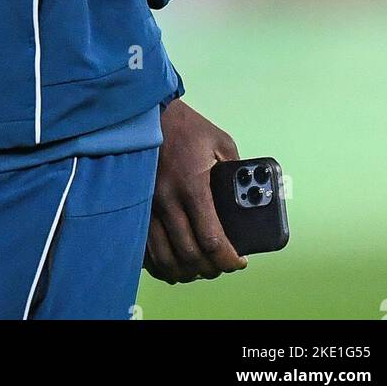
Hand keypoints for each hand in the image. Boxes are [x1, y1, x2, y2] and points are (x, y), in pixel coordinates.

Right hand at [143, 99, 247, 282]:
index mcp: (192, 186)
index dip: (228, 259)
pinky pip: (145, 247)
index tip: (239, 261)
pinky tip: (171, 263)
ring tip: (199, 269)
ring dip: (185, 272)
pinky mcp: (136, 206)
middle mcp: (168, 201)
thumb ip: (236, 168)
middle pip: (189, 255)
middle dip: (210, 269)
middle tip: (222, 266)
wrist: (148, 113)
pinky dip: (159, 263)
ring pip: (165, 257)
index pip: (211, 240)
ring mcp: (148, 206)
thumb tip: (249, 193)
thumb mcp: (220, 141)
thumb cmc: (185, 127)